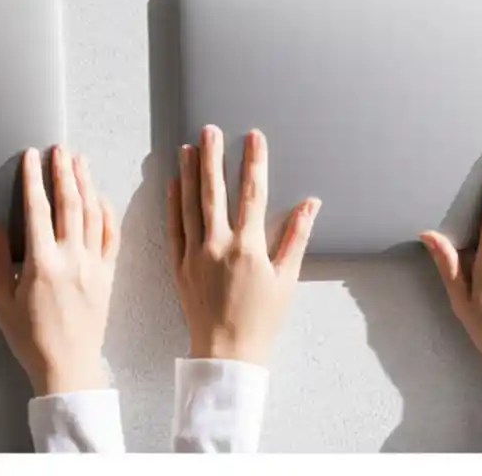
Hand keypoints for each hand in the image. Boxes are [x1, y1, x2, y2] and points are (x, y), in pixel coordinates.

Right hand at [0, 146, 120, 396]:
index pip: (37, 209)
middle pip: (69, 203)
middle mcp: (71, 259)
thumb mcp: (0, 300)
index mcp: (41, 264)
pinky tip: (100, 194)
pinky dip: (106, 209)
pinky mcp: (108, 274)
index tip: (30, 157)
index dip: (33, 179)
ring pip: (92, 213)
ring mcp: (93, 265)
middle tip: (58, 149)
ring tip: (79, 160)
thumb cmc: (30, 337)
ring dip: (86, 182)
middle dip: (63, 171)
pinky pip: (111, 234)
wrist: (68, 365)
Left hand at [168, 125, 319, 365]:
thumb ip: (296, 237)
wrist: (227, 351)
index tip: (252, 137)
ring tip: (188, 147)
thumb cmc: (262, 319)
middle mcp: (218, 246)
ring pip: (190, 205)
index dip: (253, 162)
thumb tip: (310, 204)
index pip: (252, 194)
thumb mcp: (286, 279)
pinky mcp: (178, 266)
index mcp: (248, 247)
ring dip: (189, 173)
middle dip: (213, 157)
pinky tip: (172, 182)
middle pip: (215, 192)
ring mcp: (195, 255)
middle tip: (210, 130)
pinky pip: (174, 228)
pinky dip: (172, 204)